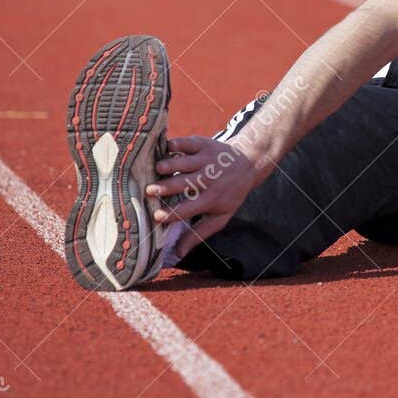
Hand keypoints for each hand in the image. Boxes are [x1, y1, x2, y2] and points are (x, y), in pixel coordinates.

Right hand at [147, 135, 263, 256]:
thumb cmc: (230, 194)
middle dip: (167, 187)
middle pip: (186, 184)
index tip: (157, 217)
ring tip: (157, 169)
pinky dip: (177, 144)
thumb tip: (178, 254)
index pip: (190, 208)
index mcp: (212, 199)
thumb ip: (198, 234)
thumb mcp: (220, 216)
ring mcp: (206, 160)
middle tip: (149, 190)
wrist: (248, 163)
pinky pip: (189, 143)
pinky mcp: (204, 144)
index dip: (174, 213)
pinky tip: (165, 147)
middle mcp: (209, 179)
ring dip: (171, 165)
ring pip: (186, 162)